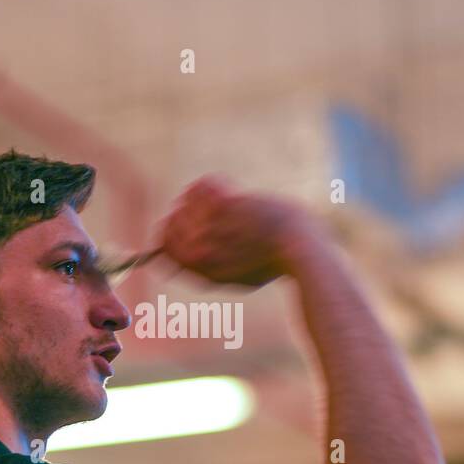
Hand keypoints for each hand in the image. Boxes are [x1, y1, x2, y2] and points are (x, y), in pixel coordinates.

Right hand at [156, 175, 319, 286]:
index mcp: (202, 273)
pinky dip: (213, 185)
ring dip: (201, 199)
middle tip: (211, 209)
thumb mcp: (235, 277)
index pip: (164, 248)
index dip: (169, 233)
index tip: (183, 223)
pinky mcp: (224, 206)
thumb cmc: (273, 262)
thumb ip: (206, 269)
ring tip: (226, 202)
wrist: (300, 247)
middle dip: (185, 214)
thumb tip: (179, 260)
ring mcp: (210, 229)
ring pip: (184, 202)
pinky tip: (230, 191)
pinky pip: (201, 186)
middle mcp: (200, 253)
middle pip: (169, 224)